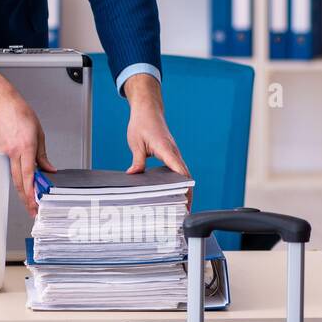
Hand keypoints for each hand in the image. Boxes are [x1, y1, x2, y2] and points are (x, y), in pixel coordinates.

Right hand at [0, 64, 53, 215]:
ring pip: (13, 177)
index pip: (29, 175)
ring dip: (22, 191)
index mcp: (25, 147)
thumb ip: (42, 154)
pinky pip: (8, 168)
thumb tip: (48, 169)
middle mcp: (13, 152)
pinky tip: (22, 183)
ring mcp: (4, 153)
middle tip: (33, 210)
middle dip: (26, 198)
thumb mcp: (38, 132)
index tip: (36, 204)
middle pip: (19, 181)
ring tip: (29, 201)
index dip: (32, 192)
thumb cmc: (19, 113)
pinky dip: (16, 177)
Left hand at [122, 73, 191, 207]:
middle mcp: (174, 153)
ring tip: (181, 206)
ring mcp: (174, 154)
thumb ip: (138, 160)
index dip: (184, 187)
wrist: (147, 110)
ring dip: (184, 189)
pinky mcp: (171, 155)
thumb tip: (134, 175)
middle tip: (184, 211)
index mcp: (167, 149)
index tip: (186, 200)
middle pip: (185, 177)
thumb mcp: (136, 143)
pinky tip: (173, 192)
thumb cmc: (142, 123)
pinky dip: (178, 182)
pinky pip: (177, 171)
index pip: (179, 171)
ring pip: (183, 175)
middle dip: (187, 193)